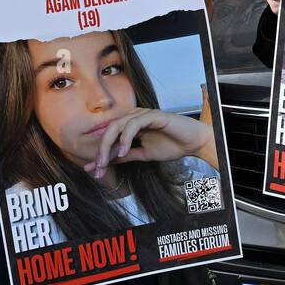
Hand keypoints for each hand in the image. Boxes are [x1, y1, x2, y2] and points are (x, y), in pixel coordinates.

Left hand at [91, 109, 217, 176]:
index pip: (110, 137)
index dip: (99, 153)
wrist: (193, 143)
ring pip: (117, 126)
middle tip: (97, 168)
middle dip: (100, 150)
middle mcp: (134, 116)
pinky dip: (125, 138)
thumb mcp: (143, 155)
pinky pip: (133, 124)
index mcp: (130, 124)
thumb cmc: (171, 145)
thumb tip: (106, 162)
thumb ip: (125, 156)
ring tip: (105, 162)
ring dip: (109, 145)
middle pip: (109, 130)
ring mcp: (143, 114)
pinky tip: (123, 151)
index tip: (92, 170)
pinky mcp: (152, 115)